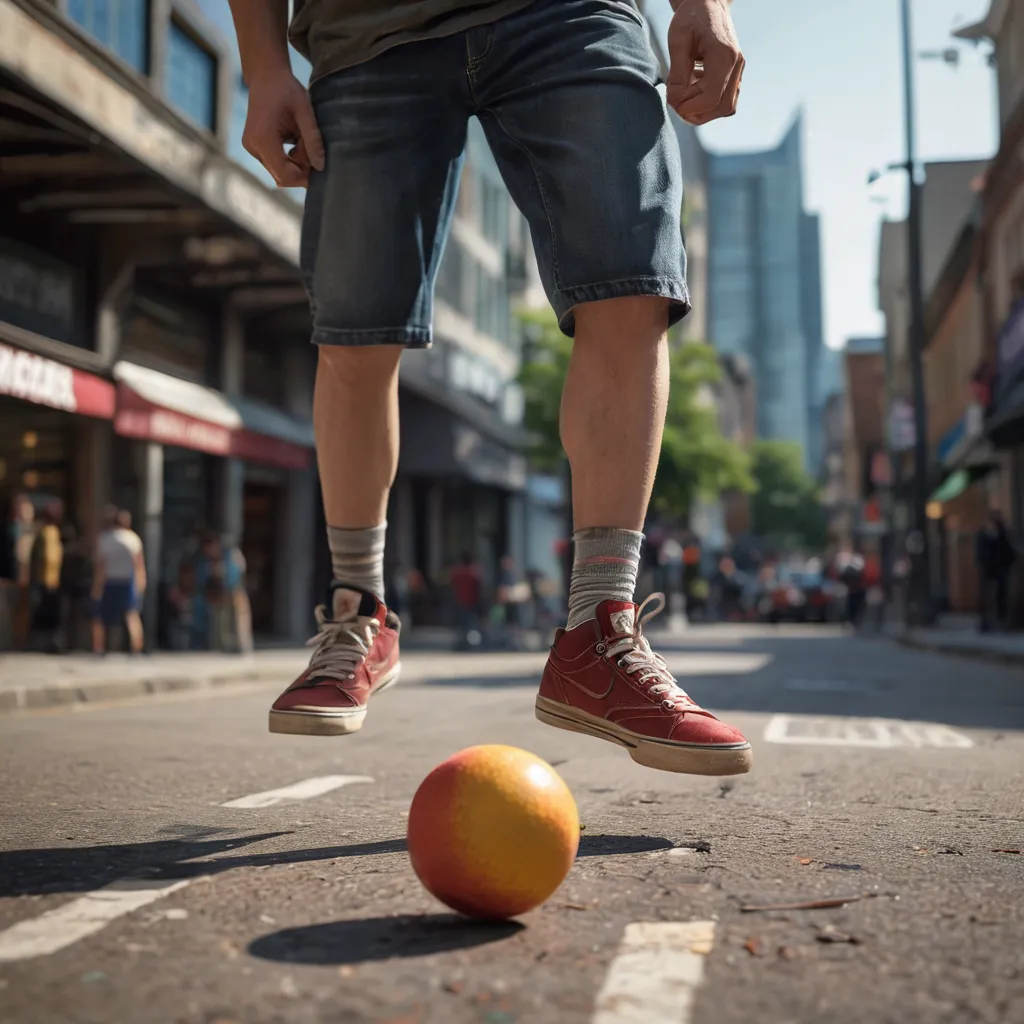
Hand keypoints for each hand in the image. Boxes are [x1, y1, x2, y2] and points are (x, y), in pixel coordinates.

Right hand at [242, 68, 324, 187]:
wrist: (266, 76)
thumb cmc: (286, 89)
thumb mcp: (305, 112)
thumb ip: (313, 140)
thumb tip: (320, 167)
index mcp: (263, 138)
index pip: (284, 175)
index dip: (303, 177)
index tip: (318, 168)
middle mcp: (253, 146)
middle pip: (281, 176)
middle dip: (300, 169)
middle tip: (311, 149)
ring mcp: (251, 148)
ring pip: (279, 171)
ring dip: (295, 163)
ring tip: (301, 140)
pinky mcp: (253, 147)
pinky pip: (274, 163)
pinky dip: (288, 158)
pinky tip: (294, 140)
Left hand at [667, 0, 743, 125]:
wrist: (708, 3)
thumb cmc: (691, 17)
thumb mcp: (678, 40)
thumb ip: (677, 73)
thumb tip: (675, 101)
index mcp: (723, 55)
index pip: (709, 98)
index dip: (688, 107)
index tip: (671, 98)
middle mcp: (736, 65)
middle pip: (721, 108)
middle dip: (696, 113)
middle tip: (676, 103)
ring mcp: (739, 70)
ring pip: (726, 108)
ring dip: (703, 111)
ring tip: (684, 96)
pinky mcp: (735, 74)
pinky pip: (726, 100)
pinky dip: (709, 103)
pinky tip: (693, 89)